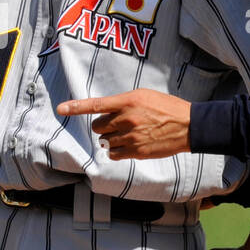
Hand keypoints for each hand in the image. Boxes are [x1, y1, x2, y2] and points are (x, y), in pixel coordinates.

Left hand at [56, 89, 191, 159]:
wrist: (189, 126)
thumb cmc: (167, 107)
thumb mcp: (144, 96)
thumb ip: (123, 102)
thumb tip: (107, 111)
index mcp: (128, 101)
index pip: (96, 104)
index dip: (76, 107)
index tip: (60, 108)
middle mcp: (127, 119)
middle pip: (98, 127)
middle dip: (104, 126)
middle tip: (119, 124)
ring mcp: (131, 137)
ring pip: (105, 141)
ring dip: (111, 139)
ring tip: (128, 134)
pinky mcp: (137, 152)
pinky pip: (114, 154)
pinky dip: (117, 151)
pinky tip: (128, 145)